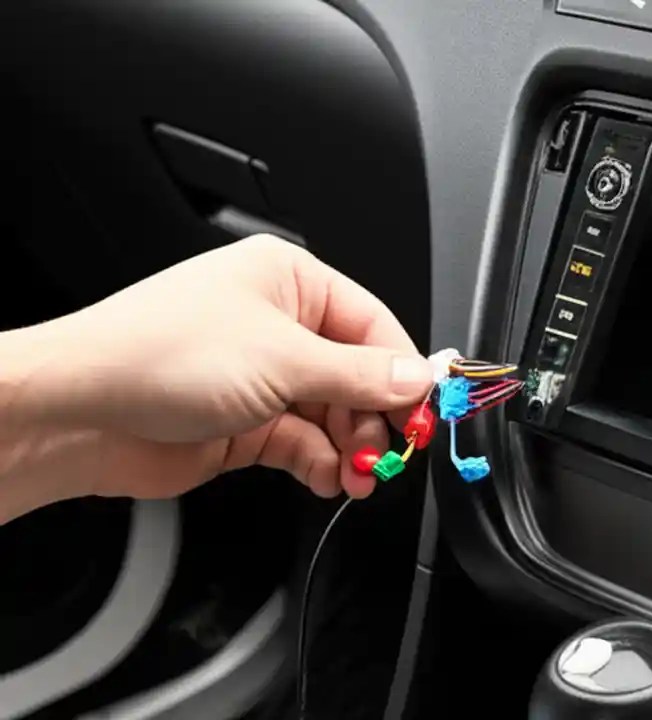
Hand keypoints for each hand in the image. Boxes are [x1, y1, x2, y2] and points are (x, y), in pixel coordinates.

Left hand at [0, 235, 443, 521]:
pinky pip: (305, 445)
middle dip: (377, 418)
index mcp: (290, 283)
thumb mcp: (282, 359)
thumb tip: (420, 377)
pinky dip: (323, 465)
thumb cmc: (158, 355)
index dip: (405, 372)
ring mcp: (262, 377)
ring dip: (353, 449)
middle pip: (360, 375)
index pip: (374, 326)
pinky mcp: (246, 425)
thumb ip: (362, 375)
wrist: (79, 412)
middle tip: (395, 452)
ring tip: (360, 475)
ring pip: (335, 416)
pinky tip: (331, 479)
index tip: (427, 411)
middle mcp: (279, 326)